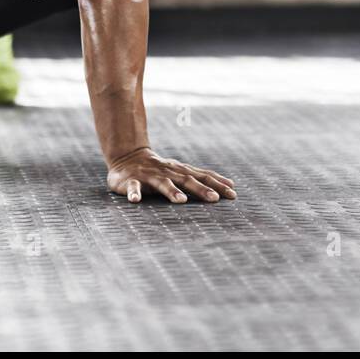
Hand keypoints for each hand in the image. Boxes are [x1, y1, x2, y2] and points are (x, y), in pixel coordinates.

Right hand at [106, 147, 236, 202]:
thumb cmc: (160, 169)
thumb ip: (203, 179)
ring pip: (162, 183)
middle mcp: (168, 172)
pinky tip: (135, 200)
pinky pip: (133, 187)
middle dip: (201, 189)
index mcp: (180, 171)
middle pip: (187, 180)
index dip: (217, 184)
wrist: (127, 157)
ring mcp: (150, 176)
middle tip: (214, 199)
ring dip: (172, 191)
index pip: (203, 176)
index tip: (232, 194)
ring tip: (181, 201)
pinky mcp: (131, 181)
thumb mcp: (182, 172)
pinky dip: (134, 193)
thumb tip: (231, 185)